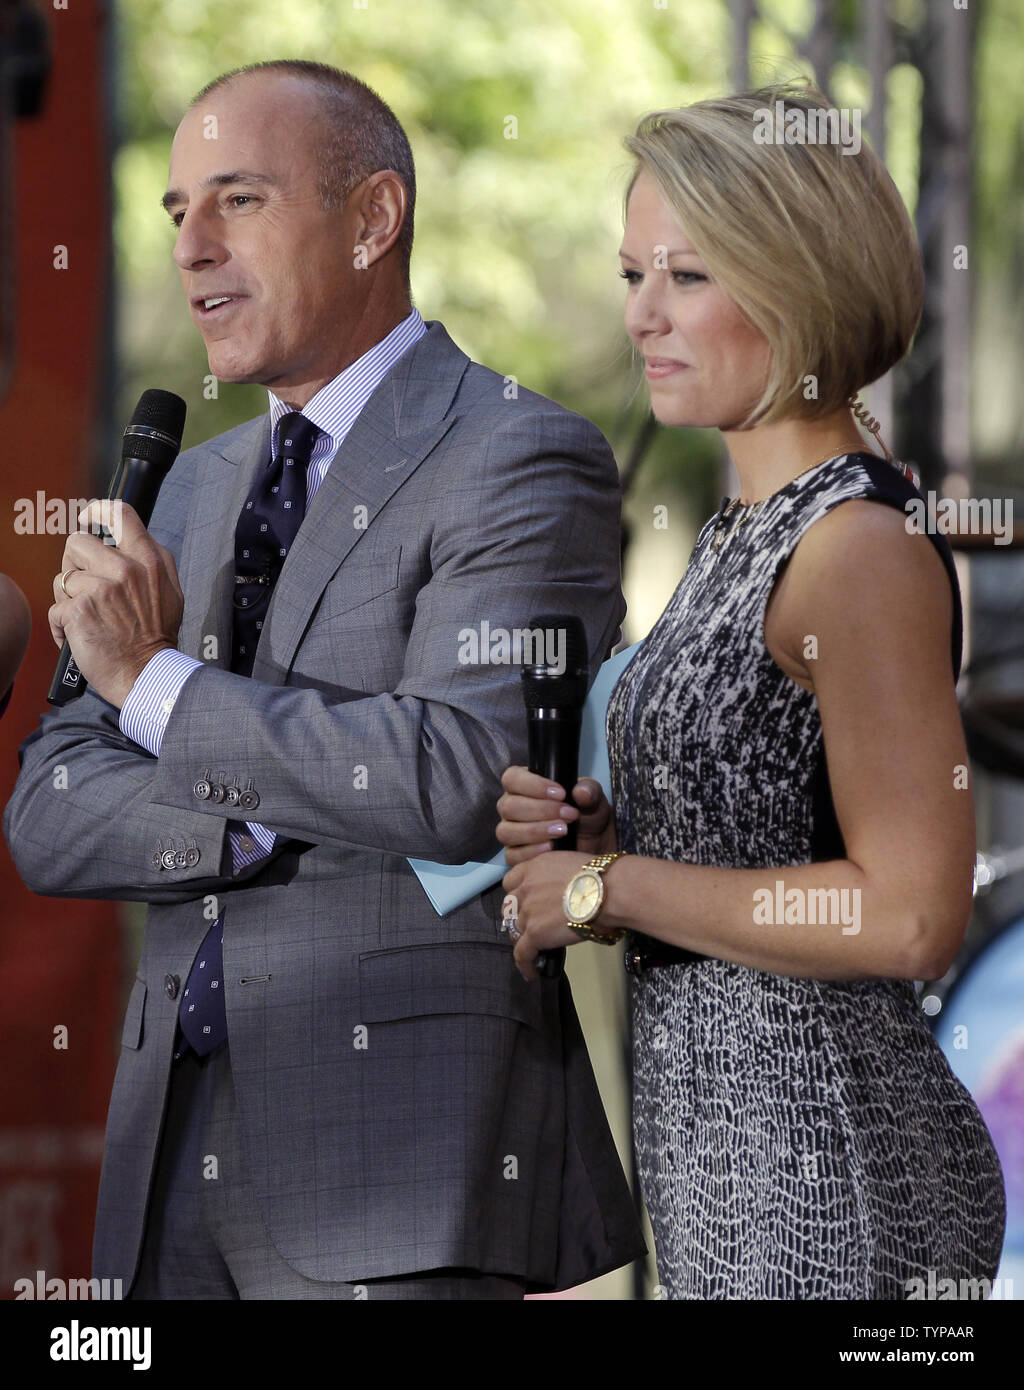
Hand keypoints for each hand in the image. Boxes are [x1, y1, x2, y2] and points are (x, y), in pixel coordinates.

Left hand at [49, 499, 183, 708]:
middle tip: (85, 586)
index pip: (120, 514)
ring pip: (63, 577)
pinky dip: (62, 626)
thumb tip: (125, 542)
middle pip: (78, 542)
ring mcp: (101, 588)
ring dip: (68, 598)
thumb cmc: (158, 638)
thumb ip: (150, 563)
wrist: (148, 674)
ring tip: (86, 616)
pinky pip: (55, 608)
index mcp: (149, 559)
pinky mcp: (78, 610)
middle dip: (74, 564)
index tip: (89, 519)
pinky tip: (78, 635)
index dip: (98, 512)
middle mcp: (125, 568)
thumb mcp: (170, 591)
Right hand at [496, 767, 616, 865]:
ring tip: (563, 831)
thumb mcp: (593, 798)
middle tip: (569, 814)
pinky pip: (514, 854)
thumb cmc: (587, 814)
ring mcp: (511, 832)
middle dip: (541, 810)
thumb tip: (581, 792)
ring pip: (507, 831)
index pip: (512, 778)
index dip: (533, 785)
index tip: (561, 794)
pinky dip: (533, 851)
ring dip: (535, 830)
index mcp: (524, 786)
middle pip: (509, 806)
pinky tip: (552, 847)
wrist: (595, 842)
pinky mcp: (515, 855)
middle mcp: (512, 807)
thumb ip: (588, 791)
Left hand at [502, 849, 594, 981]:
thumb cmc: (600, 877)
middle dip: (516, 916)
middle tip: (529, 926)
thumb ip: (555, 877)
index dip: (517, 893)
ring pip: (515, 931)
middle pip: (509, 907)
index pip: (511, 881)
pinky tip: (531, 972)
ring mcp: (528, 911)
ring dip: (523, 940)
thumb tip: (564, 892)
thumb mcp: (569, 864)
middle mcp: (526, 888)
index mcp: (534, 867)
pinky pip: (522, 954)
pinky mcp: (534, 933)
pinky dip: (525, 965)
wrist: (606, 891)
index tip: (522, 901)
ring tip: (534, 950)